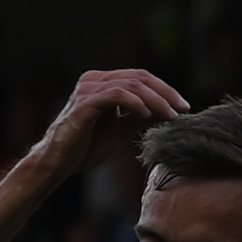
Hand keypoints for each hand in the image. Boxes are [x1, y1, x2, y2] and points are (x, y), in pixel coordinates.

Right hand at [32, 67, 189, 177]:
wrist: (58, 165)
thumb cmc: (85, 148)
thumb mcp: (122, 129)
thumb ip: (142, 116)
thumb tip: (172, 109)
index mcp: (101, 83)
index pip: (141, 78)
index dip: (165, 90)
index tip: (183, 107)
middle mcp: (93, 81)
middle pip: (140, 77)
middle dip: (166, 93)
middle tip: (182, 109)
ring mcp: (87, 90)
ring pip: (132, 84)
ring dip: (156, 99)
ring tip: (169, 115)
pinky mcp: (83, 104)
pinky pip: (117, 95)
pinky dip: (136, 103)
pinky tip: (147, 114)